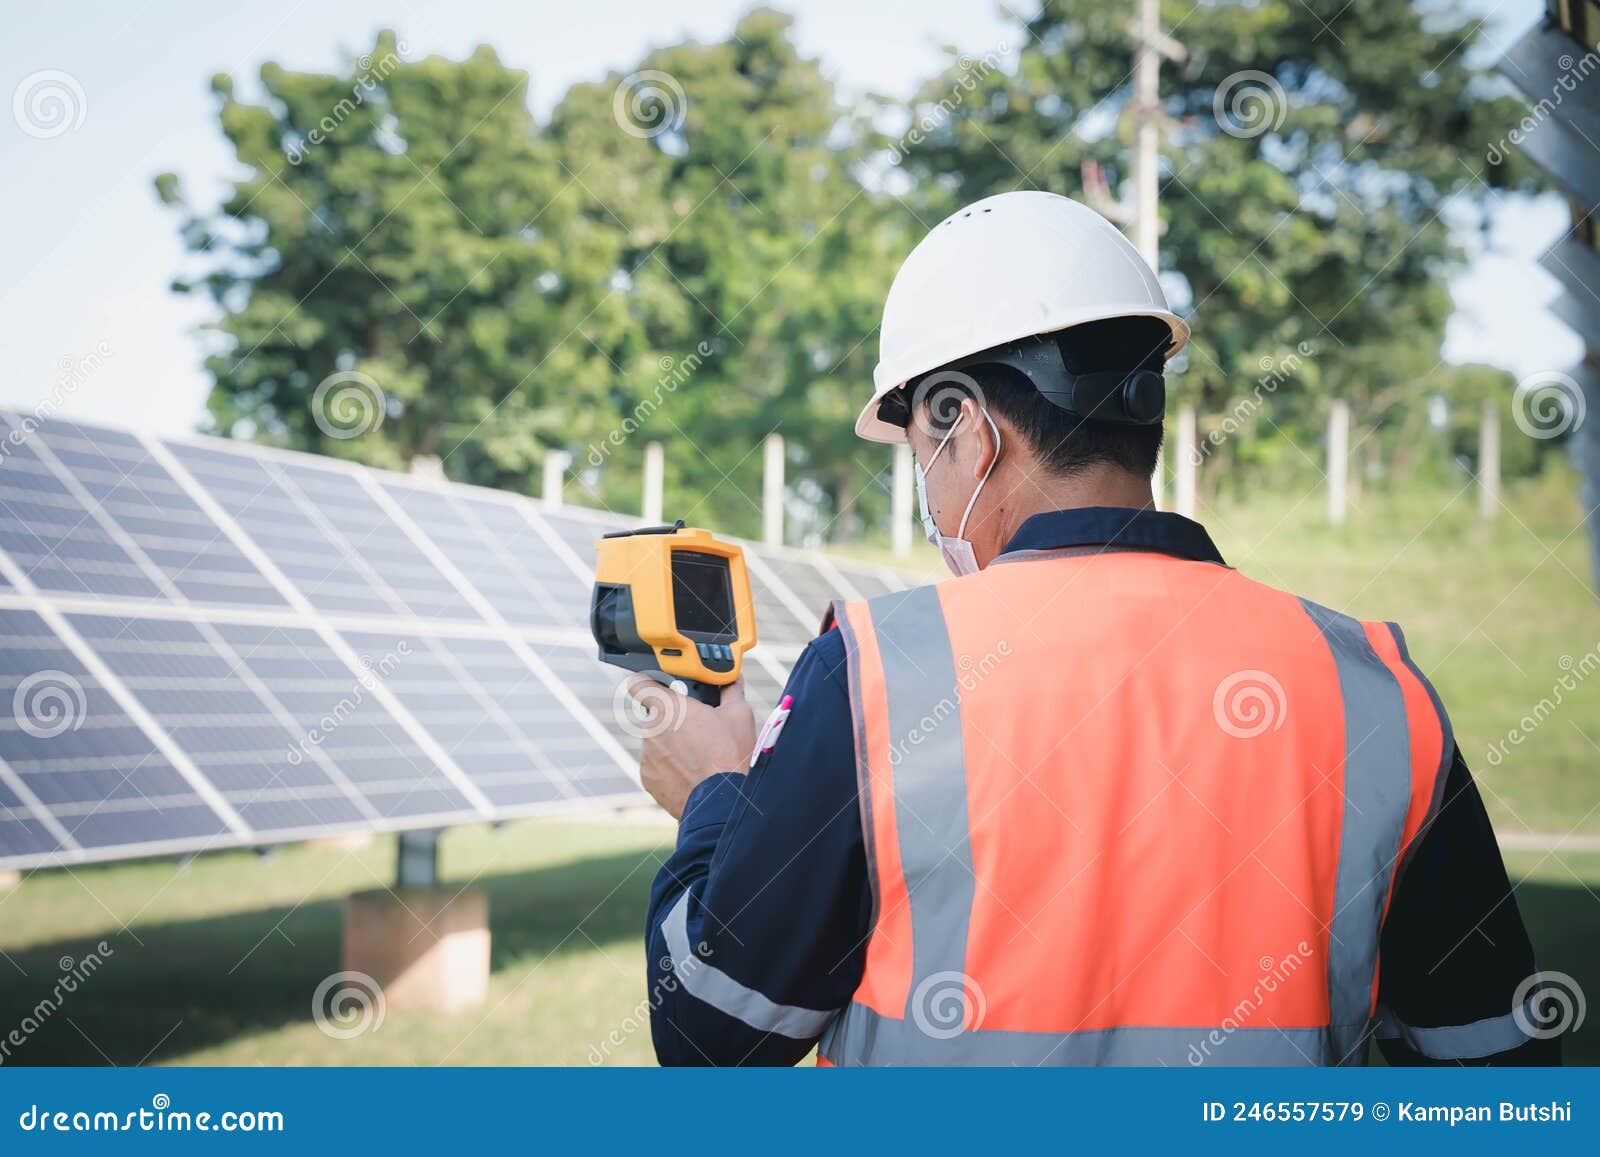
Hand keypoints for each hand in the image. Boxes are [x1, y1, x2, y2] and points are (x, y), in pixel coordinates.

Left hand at [626, 676, 755, 819]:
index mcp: (668, 707)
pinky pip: (656, 765)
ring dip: (671, 744)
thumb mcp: (739, 715)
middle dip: (673, 719)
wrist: (722, 801)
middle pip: (656, 716)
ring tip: (698, 755)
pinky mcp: (647, 778)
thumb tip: (733, 680)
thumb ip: (731, 691)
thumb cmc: (730, 756)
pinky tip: (691, 772)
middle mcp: (651, 729)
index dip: (646, 682)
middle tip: (697, 728)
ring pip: (657, 742)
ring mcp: (646, 756)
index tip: (653, 685)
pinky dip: (669, 767)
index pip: (639, 683)